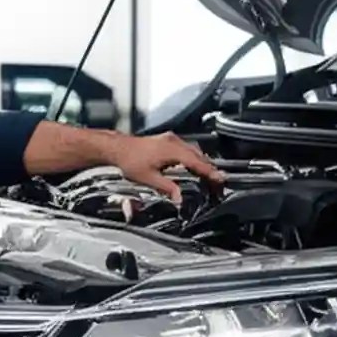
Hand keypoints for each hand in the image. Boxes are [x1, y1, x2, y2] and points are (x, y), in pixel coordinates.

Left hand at [108, 132, 223, 203]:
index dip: (209, 172)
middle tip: (217, 181)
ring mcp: (170, 139)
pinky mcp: (167, 140)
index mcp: (171, 150)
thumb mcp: (148, 178)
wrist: (117, 148)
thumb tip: (179, 197)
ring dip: (202, 163)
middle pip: (198, 156)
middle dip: (209, 168)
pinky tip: (193, 165)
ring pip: (193, 151)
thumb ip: (166, 188)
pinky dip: (193, 158)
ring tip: (209, 175)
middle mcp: (173, 141)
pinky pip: (186, 148)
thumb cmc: (129, 160)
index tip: (219, 179)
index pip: (197, 162)